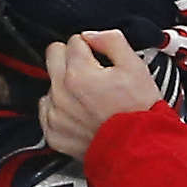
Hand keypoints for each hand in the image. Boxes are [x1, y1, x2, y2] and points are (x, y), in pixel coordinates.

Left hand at [40, 28, 161, 160]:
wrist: (138, 151)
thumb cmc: (139, 112)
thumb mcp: (135, 66)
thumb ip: (111, 40)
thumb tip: (92, 36)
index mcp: (78, 73)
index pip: (74, 41)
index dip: (90, 47)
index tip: (100, 59)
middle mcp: (61, 93)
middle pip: (52, 55)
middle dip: (70, 58)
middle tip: (89, 71)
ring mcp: (55, 115)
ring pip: (50, 85)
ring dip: (65, 87)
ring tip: (88, 99)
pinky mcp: (53, 134)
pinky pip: (47, 113)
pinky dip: (61, 111)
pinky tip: (80, 115)